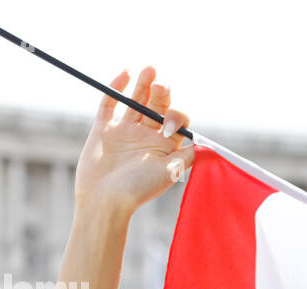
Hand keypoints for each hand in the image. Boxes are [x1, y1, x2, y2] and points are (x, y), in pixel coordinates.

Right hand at [73, 65, 194, 217]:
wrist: (105, 201)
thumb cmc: (138, 189)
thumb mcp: (170, 172)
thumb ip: (187, 155)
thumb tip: (203, 143)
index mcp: (164, 147)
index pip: (177, 122)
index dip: (177, 117)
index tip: (169, 127)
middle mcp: (146, 138)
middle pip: (157, 107)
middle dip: (161, 94)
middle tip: (161, 85)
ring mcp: (124, 133)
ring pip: (136, 102)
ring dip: (143, 85)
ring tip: (150, 68)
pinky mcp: (103, 130)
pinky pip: (110, 104)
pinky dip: (116, 88)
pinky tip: (125, 73)